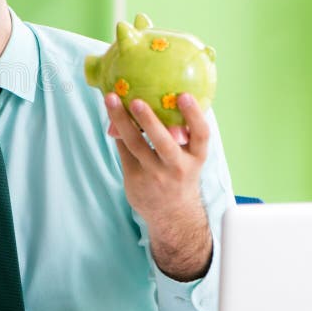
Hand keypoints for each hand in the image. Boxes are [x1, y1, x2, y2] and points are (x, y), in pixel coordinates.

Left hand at [104, 92, 212, 280]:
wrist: (172, 215)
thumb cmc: (179, 175)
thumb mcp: (189, 158)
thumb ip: (181, 134)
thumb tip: (158, 96)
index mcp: (196, 158)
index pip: (201, 135)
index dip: (194, 115)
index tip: (184, 95)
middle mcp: (177, 167)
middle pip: (163, 142)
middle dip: (149, 120)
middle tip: (135, 100)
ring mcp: (155, 174)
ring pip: (135, 144)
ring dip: (121, 120)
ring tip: (111, 100)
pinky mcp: (135, 178)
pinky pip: (123, 150)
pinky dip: (117, 132)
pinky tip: (111, 116)